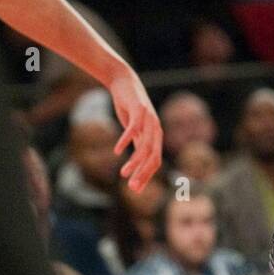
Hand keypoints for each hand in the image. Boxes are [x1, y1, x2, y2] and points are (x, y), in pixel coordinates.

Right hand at [109, 66, 162, 192]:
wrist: (125, 84)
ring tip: (123, 173)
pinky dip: (126, 140)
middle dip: (143, 173)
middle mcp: (155, 128)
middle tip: (131, 187)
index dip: (147, 175)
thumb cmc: (131, 110)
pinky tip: (117, 151)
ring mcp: (148, 118)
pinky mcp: (138, 109)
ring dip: (135, 161)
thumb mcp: (135, 132)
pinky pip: (134, 128)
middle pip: (153, 155)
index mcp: (156, 135)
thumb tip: (135, 170)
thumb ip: (137, 147)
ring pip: (145, 144)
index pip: (155, 160)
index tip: (135, 190)